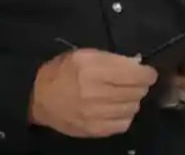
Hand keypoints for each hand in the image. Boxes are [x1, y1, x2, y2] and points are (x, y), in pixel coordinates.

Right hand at [29, 49, 158, 137]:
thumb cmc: (61, 72)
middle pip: (137, 91)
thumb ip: (110, 58)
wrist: (38, 99)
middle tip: (133, 82)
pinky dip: (124, 115)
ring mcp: (95, 114)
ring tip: (122, 95)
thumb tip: (136, 65)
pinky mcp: (95, 130)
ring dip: (132, 100)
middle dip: (140, 85)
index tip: (146, 72)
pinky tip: (115, 109)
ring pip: (133, 108)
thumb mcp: (82, 55)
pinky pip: (124, 123)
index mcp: (90, 68)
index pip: (134, 74)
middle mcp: (94, 91)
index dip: (146, 73)